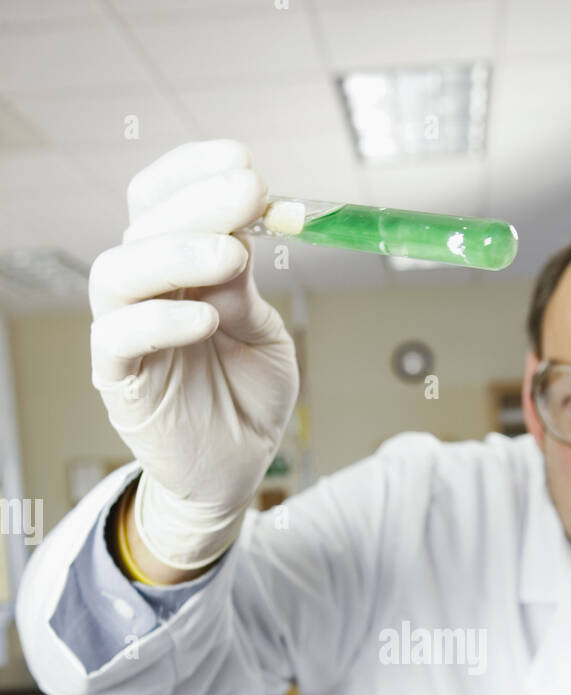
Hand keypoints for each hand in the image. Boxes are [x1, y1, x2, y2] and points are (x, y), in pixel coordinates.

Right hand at [89, 140, 298, 568]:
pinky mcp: (118, 378)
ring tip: (232, 255)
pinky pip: (120, 336)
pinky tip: (209, 319)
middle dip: (198, 201)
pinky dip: (162, 320)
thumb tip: (235, 246)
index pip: (161, 199)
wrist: (237, 471)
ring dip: (176, 251)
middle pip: (142, 225)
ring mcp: (125, 332)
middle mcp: (144, 291)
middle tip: (251, 192)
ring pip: (119, 271)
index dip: (193, 172)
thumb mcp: (266, 336)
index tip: (243, 161)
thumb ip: (248, 293)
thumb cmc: (249, 399)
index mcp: (176, 268)